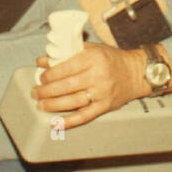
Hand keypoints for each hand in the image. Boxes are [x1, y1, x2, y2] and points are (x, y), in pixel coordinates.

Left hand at [31, 43, 146, 128]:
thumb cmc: (112, 59)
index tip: (41, 76)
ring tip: (40, 104)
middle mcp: (98, 76)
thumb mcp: (93, 49)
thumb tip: (44, 60)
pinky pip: (84, 116)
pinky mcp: (104, 106)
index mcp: (94, 58)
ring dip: (52, 104)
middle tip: (35, 92)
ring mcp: (102, 93)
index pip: (65, 67)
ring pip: (72, 101)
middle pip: (66, 86)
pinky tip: (55, 123)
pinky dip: (68, 121)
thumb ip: (69, 52)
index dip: (50, 74)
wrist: (136, 73)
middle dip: (46, 90)